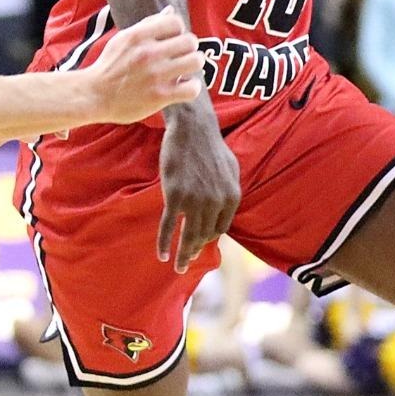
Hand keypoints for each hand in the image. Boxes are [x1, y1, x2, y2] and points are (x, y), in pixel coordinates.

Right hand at [84, 9, 202, 124]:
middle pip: (190, 41)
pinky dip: (191, 88)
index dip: (178, 31)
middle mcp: (148, 53)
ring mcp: (155, 75)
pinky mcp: (159, 96)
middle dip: (188, 49)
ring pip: (195, 61)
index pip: (176, 22)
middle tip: (180, 57)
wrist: (93, 96)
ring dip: (192, 66)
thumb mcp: (123, 38)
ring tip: (183, 71)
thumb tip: (170, 10)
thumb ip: (148, 24)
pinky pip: (192, 88)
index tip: (172, 41)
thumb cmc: (109, 65)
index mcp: (138, 35)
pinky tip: (181, 88)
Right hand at [157, 107, 241, 273]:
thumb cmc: (210, 147)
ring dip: (183, 255)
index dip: (208, 239)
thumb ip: (228, 192)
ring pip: (188, 236)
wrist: (193, 129)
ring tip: (179, 267)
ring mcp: (195, 201)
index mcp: (232, 197)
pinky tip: (162, 255)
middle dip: (195, 251)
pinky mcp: (175, 196)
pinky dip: (164, 243)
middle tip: (187, 262)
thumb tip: (224, 211)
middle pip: (204, 236)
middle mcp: (216, 202)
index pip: (219, 229)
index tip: (199, 244)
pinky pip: (168, 226)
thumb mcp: (231, 170)